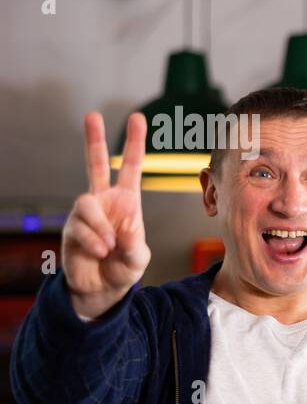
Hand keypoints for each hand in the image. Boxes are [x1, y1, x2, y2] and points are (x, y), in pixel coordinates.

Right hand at [64, 112, 150, 319]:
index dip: (134, 144)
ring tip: (109, 247)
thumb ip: (135, 245)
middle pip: (95, 164)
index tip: (137, 118)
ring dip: (100, 227)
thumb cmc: (123, 268)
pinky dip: (93, 242)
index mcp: (126, 202)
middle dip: (94, 139)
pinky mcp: (70, 228)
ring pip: (86, 204)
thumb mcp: (138, 258)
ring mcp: (85, 214)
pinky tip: (99, 252)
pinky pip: (79, 228)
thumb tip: (125, 229)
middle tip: (92, 114)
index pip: (130, 168)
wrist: (101, 289)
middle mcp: (104, 202)